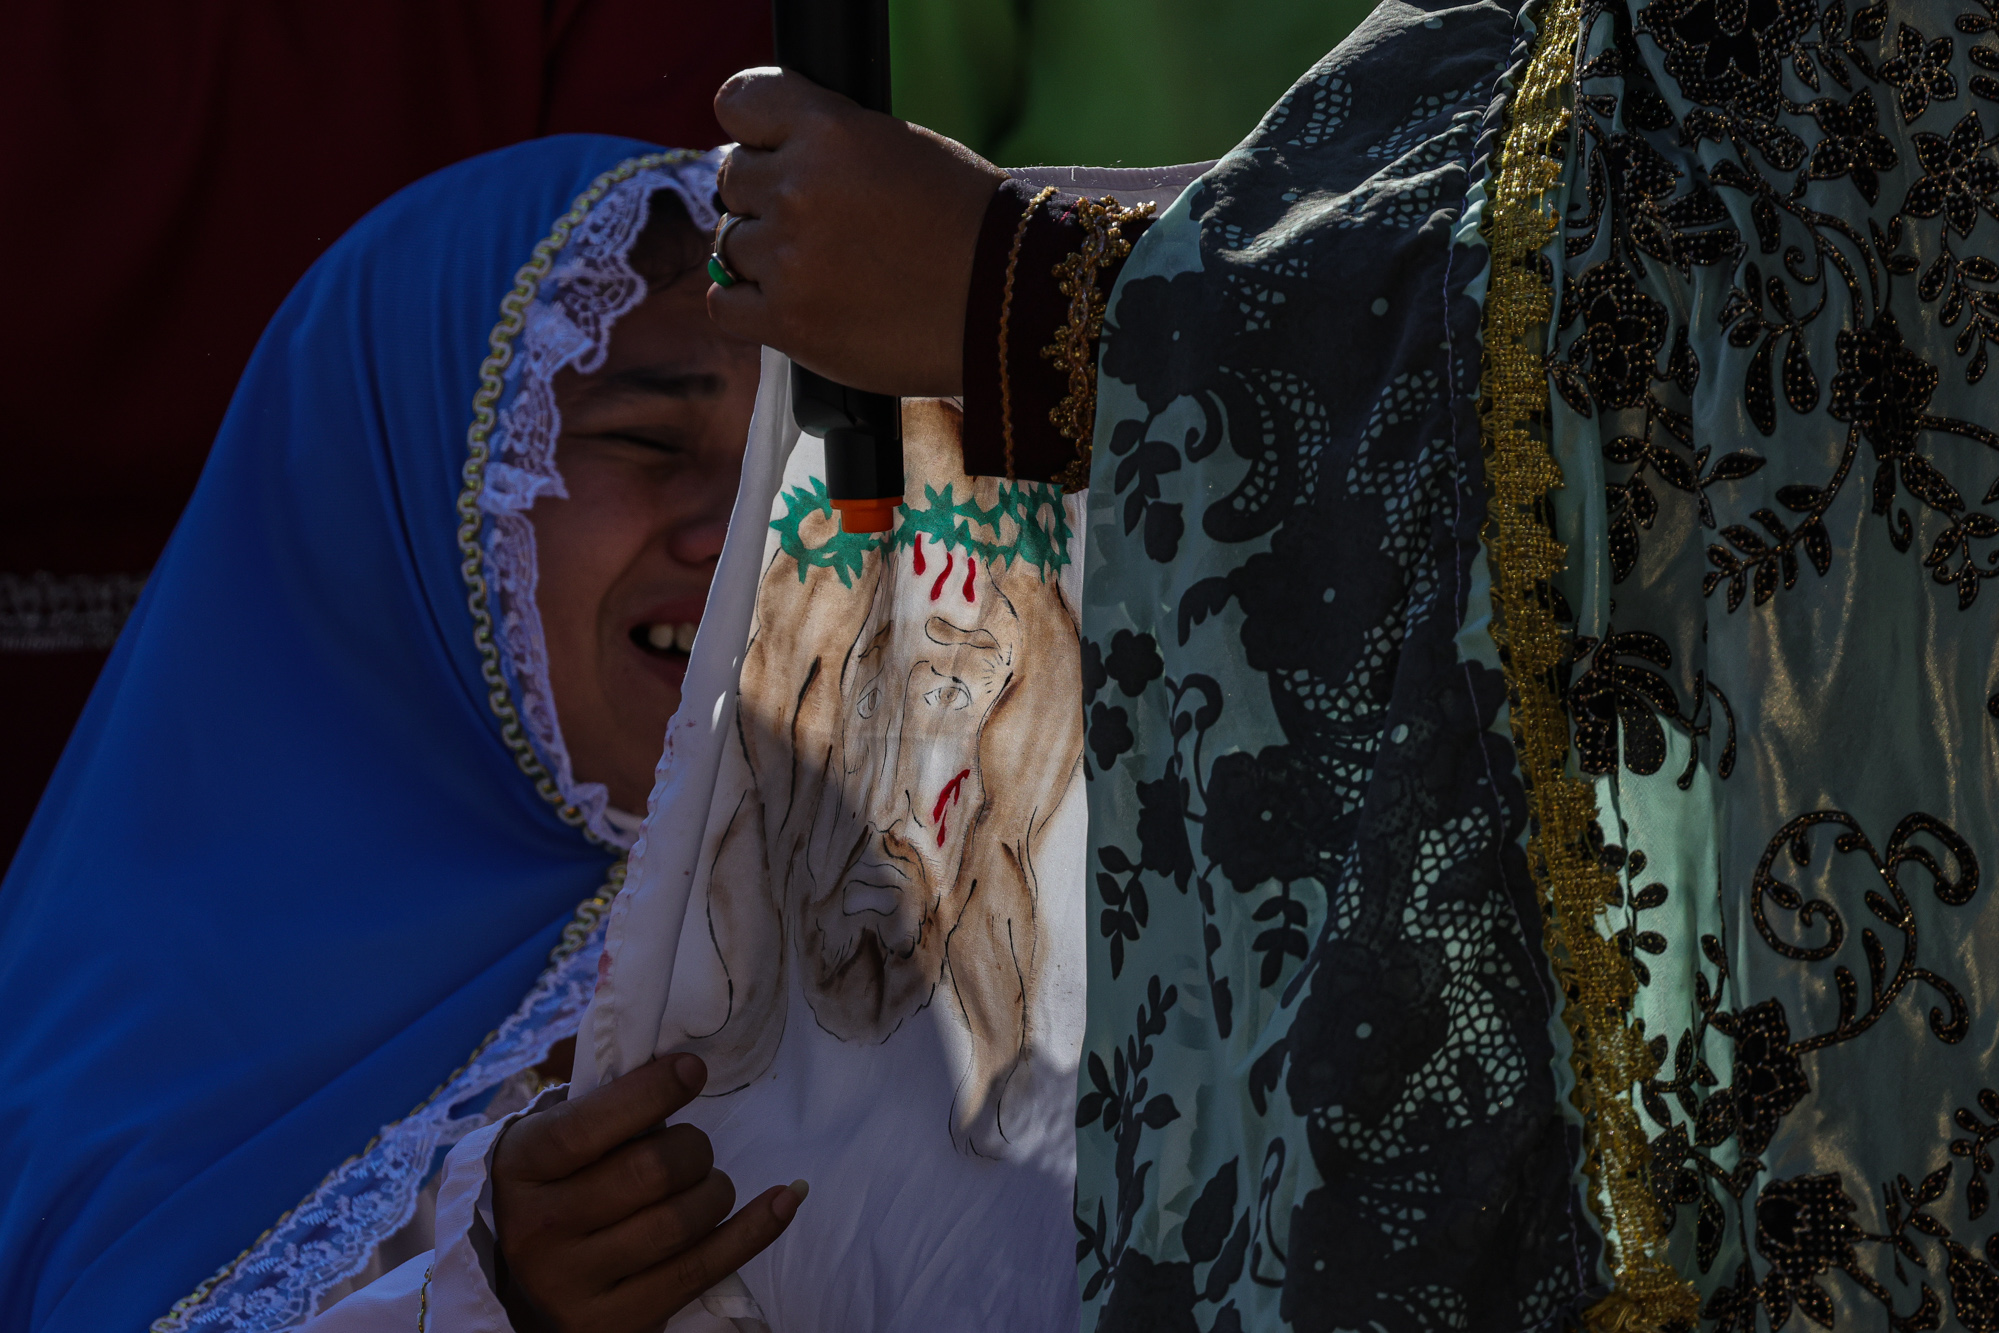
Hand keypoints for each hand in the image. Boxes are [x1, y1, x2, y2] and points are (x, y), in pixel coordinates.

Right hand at [492, 1053, 804, 1332]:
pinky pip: (703, 1270)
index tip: (694, 1070)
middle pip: (650, 1173)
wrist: (526, 1283)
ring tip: (707, 1185)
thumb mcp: (556, 1141)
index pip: (590, 1126)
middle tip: (694, 1149)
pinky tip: (785, 1199)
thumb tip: (685, 1067)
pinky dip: (756, 1229)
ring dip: (715, 1190)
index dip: (652, 1092)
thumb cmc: (560, 1187)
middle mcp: (538, 1230)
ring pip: (681, 1222)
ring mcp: (574, 1284)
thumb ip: (606, 1108)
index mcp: (521, 1168)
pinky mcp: (615, 1323)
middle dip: (693, 1148)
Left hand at [708, 66, 1004, 396]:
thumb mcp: (899, 149)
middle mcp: (798, 188)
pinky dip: (747, 306)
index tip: (769, 150)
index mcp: (829, 129)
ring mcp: (787, 257)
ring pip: (730, 245)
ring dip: (765, 257)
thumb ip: (828, 147)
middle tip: (820, 227)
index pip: (740, 104)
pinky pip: (723, 304)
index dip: (753, 130)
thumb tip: (770, 163)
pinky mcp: (787, 321)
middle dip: (767, 199)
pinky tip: (790, 305)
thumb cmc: (966, 227)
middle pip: (733, 181)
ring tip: (825, 273)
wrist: (1007, 305)